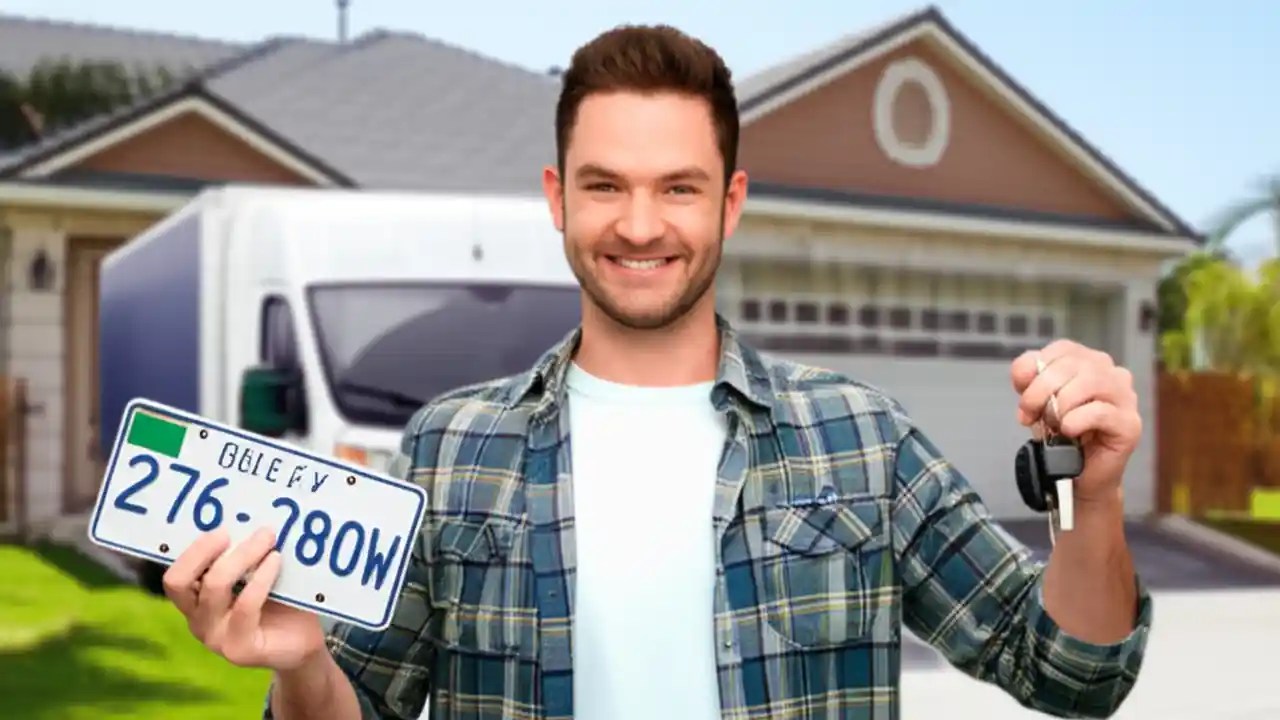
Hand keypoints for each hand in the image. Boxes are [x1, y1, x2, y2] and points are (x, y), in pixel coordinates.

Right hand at [163, 527, 326, 670]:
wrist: (304, 641)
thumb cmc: (280, 600)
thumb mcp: (259, 572)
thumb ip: (247, 551)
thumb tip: (251, 508)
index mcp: (196, 600)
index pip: (174, 577)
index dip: (191, 551)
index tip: (220, 527)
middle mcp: (198, 619)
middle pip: (180, 582)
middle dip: (205, 550)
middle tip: (234, 530)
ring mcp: (215, 637)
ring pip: (214, 587)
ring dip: (241, 556)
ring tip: (267, 539)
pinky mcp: (239, 649)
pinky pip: (245, 606)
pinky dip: (261, 578)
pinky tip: (275, 561)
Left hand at [1011, 339, 1141, 502]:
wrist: (1077, 474)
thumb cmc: (1062, 434)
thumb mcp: (1037, 401)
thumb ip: (1029, 379)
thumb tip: (1025, 373)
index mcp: (1089, 362)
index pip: (1062, 348)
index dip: (1035, 368)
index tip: (1022, 391)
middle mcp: (1111, 374)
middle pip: (1072, 365)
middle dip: (1040, 390)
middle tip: (1030, 413)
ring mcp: (1125, 398)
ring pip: (1089, 382)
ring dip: (1060, 405)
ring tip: (1053, 424)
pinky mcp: (1129, 424)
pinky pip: (1100, 412)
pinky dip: (1076, 420)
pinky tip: (1069, 431)